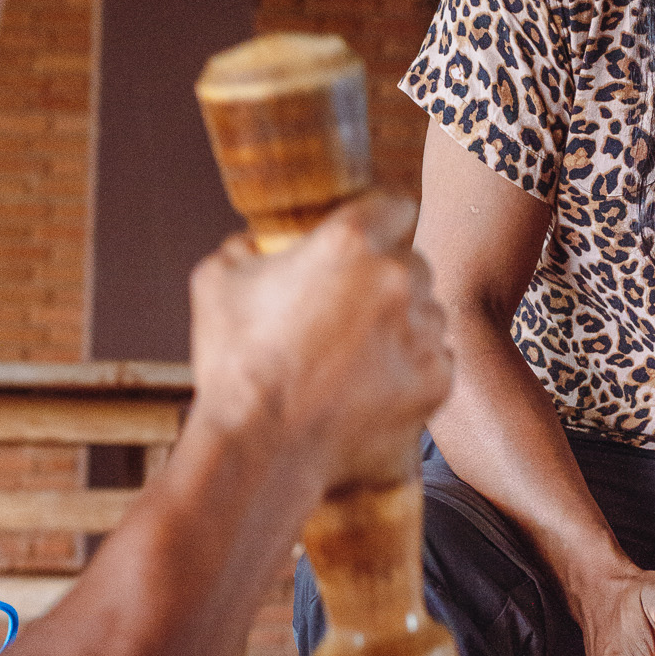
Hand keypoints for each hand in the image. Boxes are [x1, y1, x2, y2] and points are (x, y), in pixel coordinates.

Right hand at [188, 192, 451, 495]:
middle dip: (386, 281)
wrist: (260, 452)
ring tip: (355, 359)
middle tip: (348, 313)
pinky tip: (372, 387)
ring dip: (403, 325)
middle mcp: (397, 277)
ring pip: (428, 312)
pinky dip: (412, 370)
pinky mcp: (438, 380)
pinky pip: (436, 360)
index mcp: (350, 241)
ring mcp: (423, 331)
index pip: (393, 203)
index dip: (379, 219)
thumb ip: (247, 246)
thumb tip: (259, 244)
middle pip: (412, 263)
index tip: (367, 238)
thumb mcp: (216, 280)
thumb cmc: (234, 365)